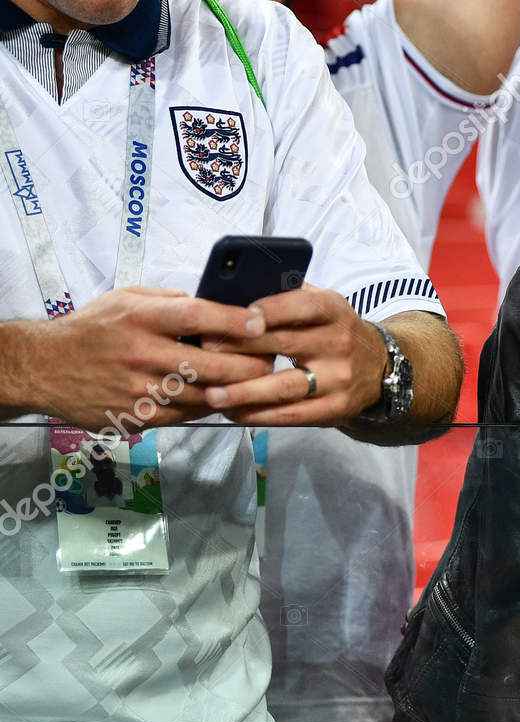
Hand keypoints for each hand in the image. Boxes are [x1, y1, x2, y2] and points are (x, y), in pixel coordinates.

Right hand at [9, 287, 272, 429]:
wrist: (44, 367)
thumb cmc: (91, 329)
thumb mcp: (124, 300)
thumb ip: (168, 301)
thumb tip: (212, 304)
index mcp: (139, 319)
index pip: (195, 317)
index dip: (233, 321)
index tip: (259, 323)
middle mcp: (141, 355)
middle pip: (211, 365)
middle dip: (249, 365)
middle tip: (270, 360)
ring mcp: (140, 390)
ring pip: (205, 396)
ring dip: (236, 390)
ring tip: (256, 381)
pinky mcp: (138, 417)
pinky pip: (188, 415)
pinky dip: (210, 406)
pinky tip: (224, 398)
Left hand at [203, 284, 387, 424]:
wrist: (378, 366)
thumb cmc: (332, 330)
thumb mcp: (320, 304)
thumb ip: (285, 296)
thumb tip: (232, 293)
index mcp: (334, 310)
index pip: (303, 306)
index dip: (272, 310)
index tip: (236, 315)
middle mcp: (340, 343)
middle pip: (285, 346)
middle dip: (241, 350)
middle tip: (204, 353)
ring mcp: (339, 379)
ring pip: (286, 387)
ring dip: (246, 392)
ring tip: (213, 395)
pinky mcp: (335, 408)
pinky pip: (293, 414)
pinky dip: (260, 415)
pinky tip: (235, 412)